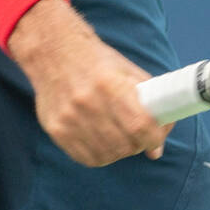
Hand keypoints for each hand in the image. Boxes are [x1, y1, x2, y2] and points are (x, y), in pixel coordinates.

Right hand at [8, 0, 172, 166]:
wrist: (53, 52)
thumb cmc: (96, 60)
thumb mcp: (127, 72)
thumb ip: (148, 104)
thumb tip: (157, 148)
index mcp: (109, 84)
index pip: (140, 125)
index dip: (154, 137)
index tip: (156, 138)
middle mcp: (88, 102)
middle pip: (124, 144)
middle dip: (138, 145)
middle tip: (139, 138)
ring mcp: (69, 118)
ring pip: (106, 155)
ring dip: (119, 152)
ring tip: (121, 140)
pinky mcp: (56, 129)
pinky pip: (85, 158)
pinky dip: (100, 156)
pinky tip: (103, 144)